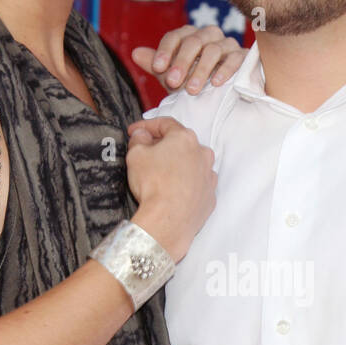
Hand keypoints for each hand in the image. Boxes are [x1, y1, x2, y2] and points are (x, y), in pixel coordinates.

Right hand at [125, 115, 216, 262]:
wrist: (168, 220)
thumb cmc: (153, 185)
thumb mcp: (135, 155)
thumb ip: (139, 139)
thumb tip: (142, 136)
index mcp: (185, 139)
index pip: (165, 124)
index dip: (146, 126)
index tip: (135, 131)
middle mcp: (202, 154)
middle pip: (181, 144)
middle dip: (163, 146)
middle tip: (146, 153)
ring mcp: (209, 177)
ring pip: (191, 164)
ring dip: (177, 166)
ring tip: (160, 175)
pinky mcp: (210, 197)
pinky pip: (197, 185)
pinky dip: (186, 185)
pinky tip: (173, 191)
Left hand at [132, 24, 243, 94]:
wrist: (220, 93)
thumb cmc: (194, 81)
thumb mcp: (172, 75)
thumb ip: (156, 64)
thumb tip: (135, 53)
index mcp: (189, 36)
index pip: (175, 36)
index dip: (165, 51)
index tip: (157, 67)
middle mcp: (208, 35)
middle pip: (194, 41)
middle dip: (181, 62)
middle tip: (173, 83)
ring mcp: (227, 44)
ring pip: (213, 50)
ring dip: (201, 70)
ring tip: (192, 90)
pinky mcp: (242, 56)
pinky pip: (234, 59)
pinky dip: (225, 70)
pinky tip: (216, 84)